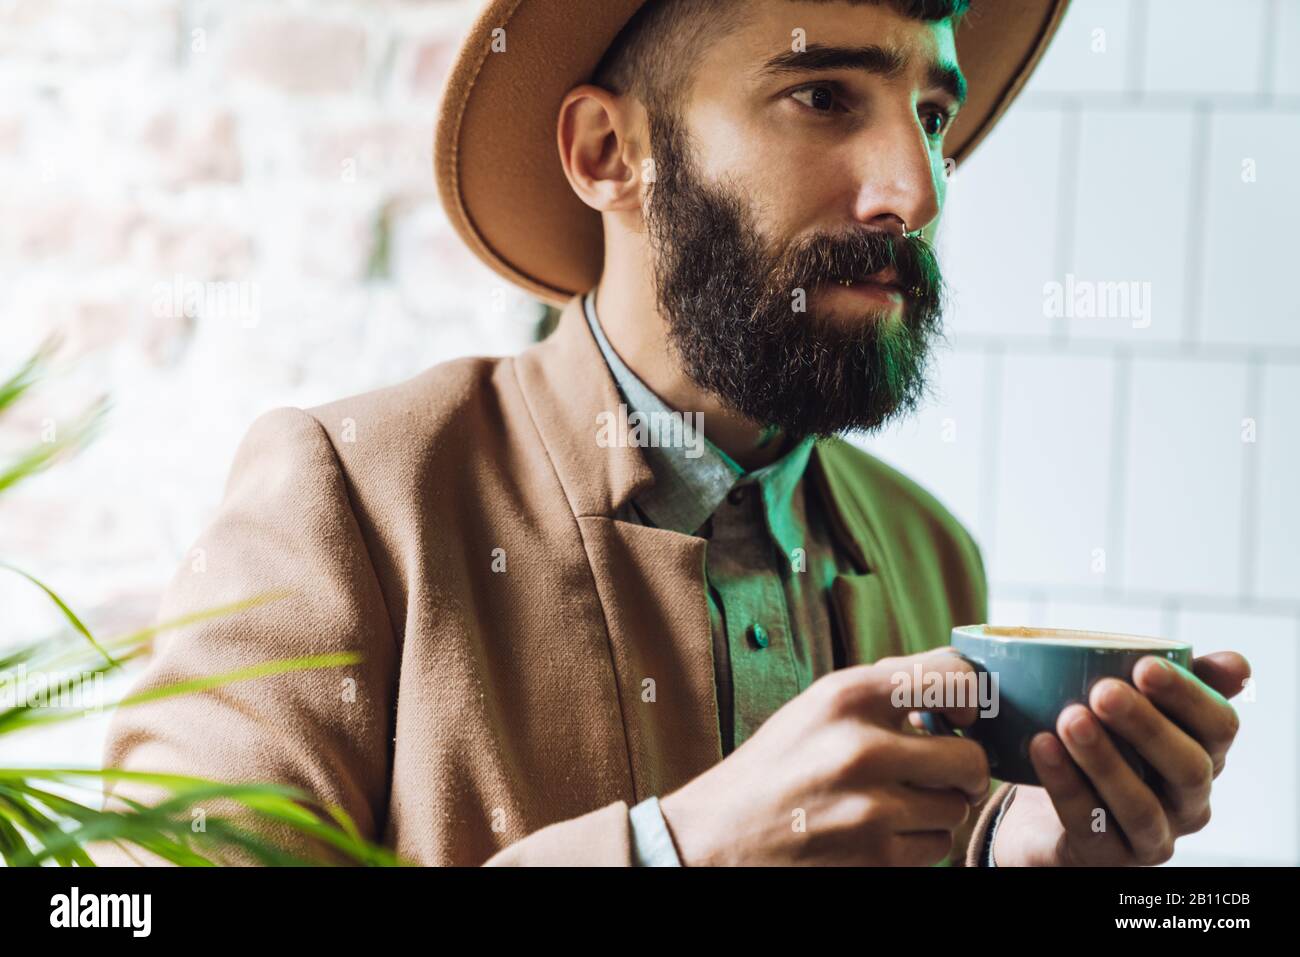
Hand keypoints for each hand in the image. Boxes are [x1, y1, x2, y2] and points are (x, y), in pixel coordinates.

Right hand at [658, 648, 991, 865]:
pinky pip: (937, 848)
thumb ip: (884, 691)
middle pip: (970, 758)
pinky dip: (919, 843)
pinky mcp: (875, 859)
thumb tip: (962, 684)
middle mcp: (862, 748)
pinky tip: (881, 832)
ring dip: (938, 808)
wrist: (719, 836)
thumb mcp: (819, 708)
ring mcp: (871, 809)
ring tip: (895, 802)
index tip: (962, 715)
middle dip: (963, 769)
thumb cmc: (776, 767)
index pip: (952, 678)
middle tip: (943, 771)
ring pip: (957, 807)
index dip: (971, 699)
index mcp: (846, 696)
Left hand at [993, 651, 1249, 865]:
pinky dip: (1066, 786)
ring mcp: (1151, 837)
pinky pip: (1091, 828)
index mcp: (1202, 754)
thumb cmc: (1099, 742)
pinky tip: (1041, 747)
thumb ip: (1174, 677)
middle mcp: (1187, 802)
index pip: (1219, 727)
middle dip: (1147, 727)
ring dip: (1105, 760)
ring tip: (1069, 719)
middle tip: (1103, 691)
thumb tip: (1236, 664)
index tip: (1144, 664)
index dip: (1188, 696)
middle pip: (1188, 769)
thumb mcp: (1132, 702)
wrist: (1044, 810)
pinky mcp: (1106, 859)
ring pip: (1141, 806)